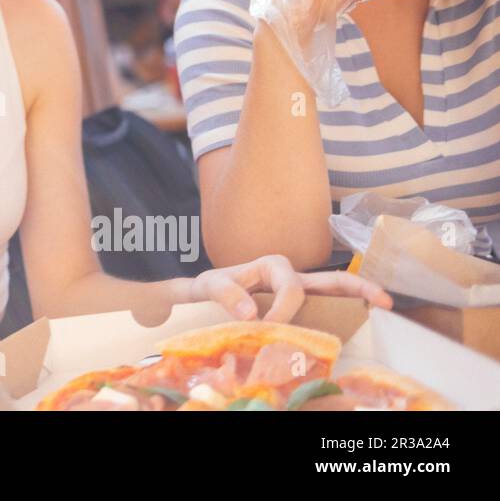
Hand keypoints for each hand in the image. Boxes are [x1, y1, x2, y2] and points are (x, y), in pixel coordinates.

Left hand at [190, 254, 392, 321]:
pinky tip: (361, 323)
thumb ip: (226, 294)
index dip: (285, 310)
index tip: (266, 326)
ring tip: (385, 307)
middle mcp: (291, 276)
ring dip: (360, 298)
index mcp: (273, 266)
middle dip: (359, 286)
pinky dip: (344, 313)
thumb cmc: (211, 286)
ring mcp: (300, 291)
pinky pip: (326, 308)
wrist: (206, 292)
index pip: (292, 289)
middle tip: (385, 300)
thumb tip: (252, 313)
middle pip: (332, 279)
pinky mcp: (300, 306)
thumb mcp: (210, 285)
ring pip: (336, 291)